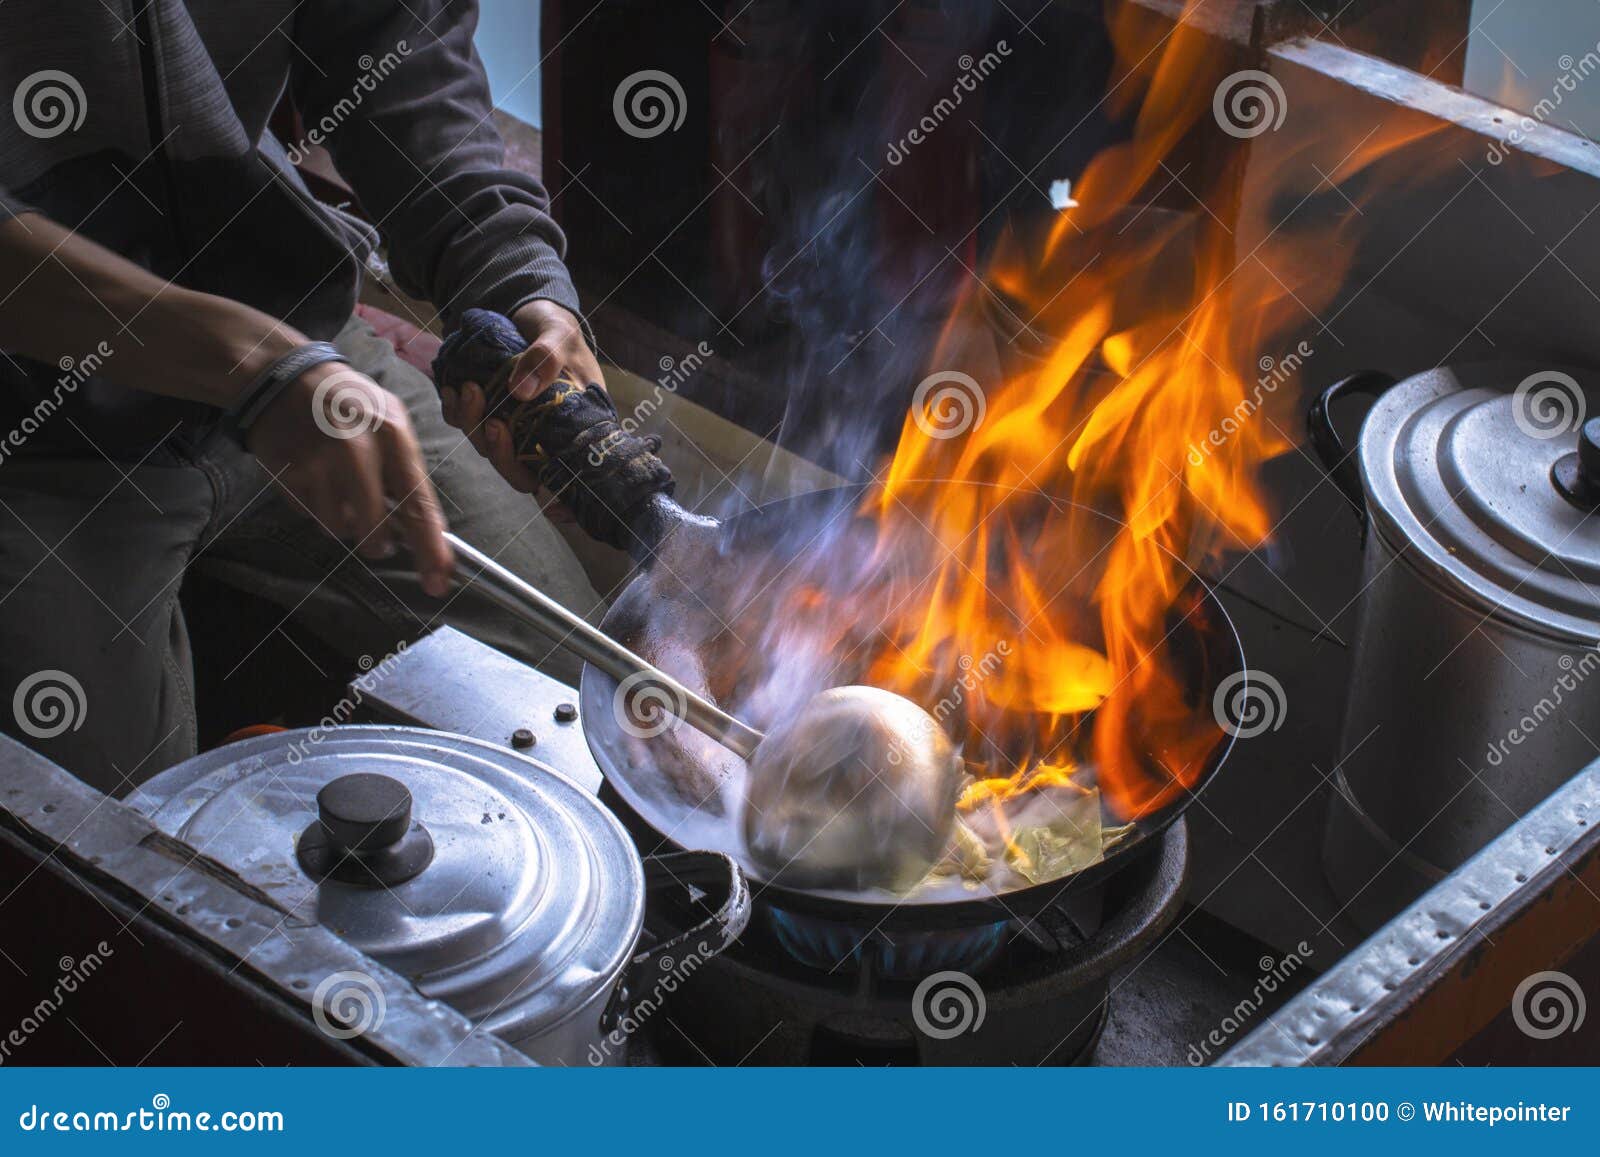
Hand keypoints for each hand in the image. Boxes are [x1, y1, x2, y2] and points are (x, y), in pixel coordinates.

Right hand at [246, 361, 453, 595]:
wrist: (284, 375)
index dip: (431, 549)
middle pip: (375, 531)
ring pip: (340, 529)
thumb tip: (423, 528)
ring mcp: (319, 464)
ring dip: (344, 522)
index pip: (418, 505)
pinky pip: (309, 515)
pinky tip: (315, 478)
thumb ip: (407, 470)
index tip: (438, 581)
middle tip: (380, 539)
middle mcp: (357, 451)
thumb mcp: (391, 421)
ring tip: (341, 490)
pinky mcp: (287, 474)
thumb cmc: (350, 403)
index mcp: (393, 436)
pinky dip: (315, 507)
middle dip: (379, 544)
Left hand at [439, 298, 598, 517]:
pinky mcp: (487, 410)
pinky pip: (467, 424)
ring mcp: (513, 427)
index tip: (557, 508)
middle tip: (495, 425)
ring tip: (468, 390)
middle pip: (524, 472)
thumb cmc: (556, 329)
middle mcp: (543, 436)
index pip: (572, 474)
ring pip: (491, 450)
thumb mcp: (559, 335)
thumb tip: (521, 392)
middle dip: (503, 457)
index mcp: (575, 429)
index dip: (567, 503)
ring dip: (475, 428)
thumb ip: (546, 358)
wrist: (529, 312)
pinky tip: (453, 390)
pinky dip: (457, 412)